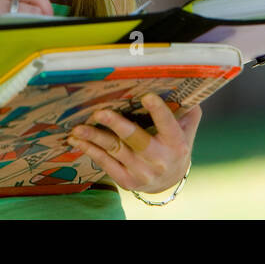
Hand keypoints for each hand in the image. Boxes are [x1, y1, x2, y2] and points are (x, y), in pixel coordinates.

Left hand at [66, 93, 202, 193]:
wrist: (169, 180)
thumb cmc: (175, 145)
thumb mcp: (187, 128)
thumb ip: (186, 109)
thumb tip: (182, 82)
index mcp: (176, 144)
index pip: (168, 125)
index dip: (158, 111)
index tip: (147, 96)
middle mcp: (159, 159)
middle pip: (136, 139)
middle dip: (117, 125)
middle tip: (99, 112)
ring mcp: (142, 172)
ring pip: (115, 150)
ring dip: (94, 138)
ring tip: (77, 129)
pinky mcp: (127, 181)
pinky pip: (106, 164)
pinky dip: (91, 151)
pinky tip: (78, 141)